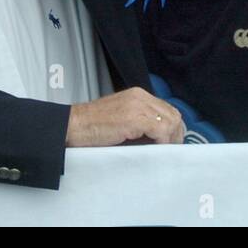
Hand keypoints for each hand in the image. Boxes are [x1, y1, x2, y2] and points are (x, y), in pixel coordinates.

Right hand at [66, 86, 185, 146]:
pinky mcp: (133, 118)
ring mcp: (137, 106)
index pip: (167, 109)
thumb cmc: (91, 127)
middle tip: (170, 150)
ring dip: (169, 139)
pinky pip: (160, 129)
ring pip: (170, 121)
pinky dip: (162, 141)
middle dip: (175, 134)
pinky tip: (155, 150)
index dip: (173, 127)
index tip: (171, 142)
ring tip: (162, 152)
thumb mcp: (120, 119)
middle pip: (172, 114)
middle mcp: (140, 96)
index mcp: (138, 95)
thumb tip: (158, 138)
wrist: (71, 125)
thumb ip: (139, 122)